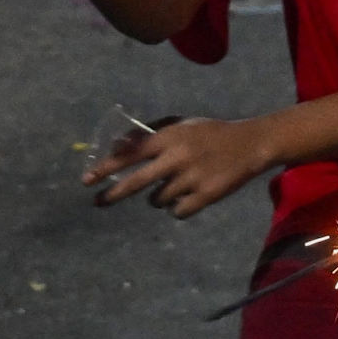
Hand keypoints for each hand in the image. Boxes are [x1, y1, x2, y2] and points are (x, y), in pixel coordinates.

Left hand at [86, 114, 272, 218]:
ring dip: (158, 198)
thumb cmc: (210, 134)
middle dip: (114, 194)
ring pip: (157, 200)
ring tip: (174, 186)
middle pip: (137, 182)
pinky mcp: (206, 196)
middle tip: (99, 202)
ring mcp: (191, 179)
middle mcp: (177, 158)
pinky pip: (177, 212)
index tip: (87, 180)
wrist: (251, 144)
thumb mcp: (181, 126)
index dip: (106, 167)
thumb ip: (150, 134)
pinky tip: (189, 196)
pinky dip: (178, 208)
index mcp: (169, 138)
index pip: (130, 154)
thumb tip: (117, 145)